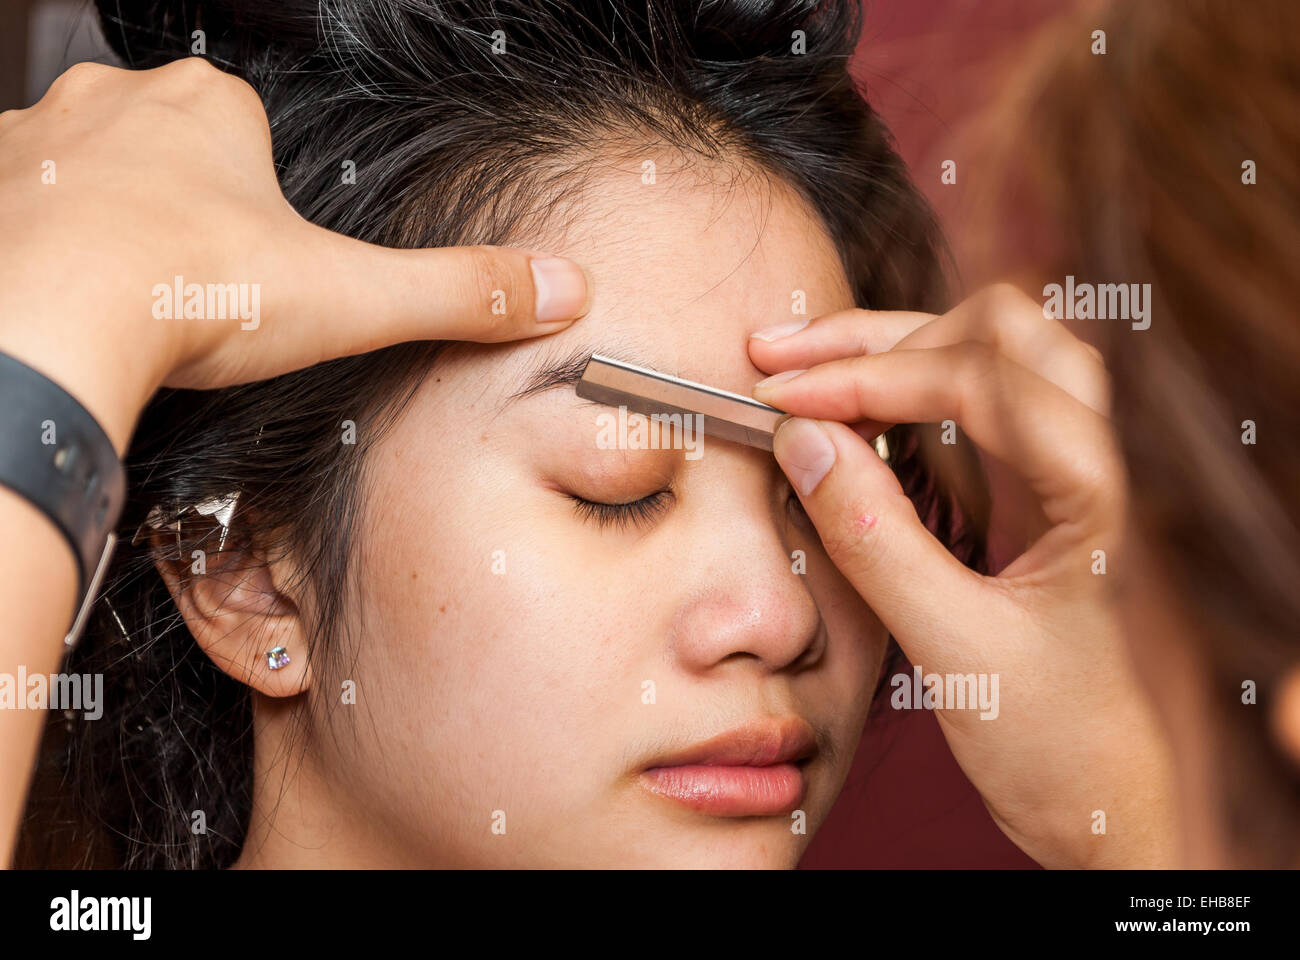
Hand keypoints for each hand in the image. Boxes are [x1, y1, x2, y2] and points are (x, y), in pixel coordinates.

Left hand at [0, 58, 589, 450]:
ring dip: (111, 218)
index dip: (263, 194)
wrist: (46, 328)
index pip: (248, 128)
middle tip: (204, 279)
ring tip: (136, 295)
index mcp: (211, 110)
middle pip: (166, 141)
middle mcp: (116, 104)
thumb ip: (457, 292)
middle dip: (186, 202)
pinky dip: (43, 243)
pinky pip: (21, 202)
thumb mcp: (353, 298)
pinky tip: (72, 299)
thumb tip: (554, 288)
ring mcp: (41, 141)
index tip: (264, 250)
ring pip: (86, 167)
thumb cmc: (184, 294)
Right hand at [749, 284, 1176, 867]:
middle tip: (781, 360)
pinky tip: (826, 402)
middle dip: (879, 334)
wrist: (1089, 787)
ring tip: (786, 358)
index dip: (878, 377)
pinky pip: (949, 400)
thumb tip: (802, 440)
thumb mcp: (953, 649)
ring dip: (880, 343)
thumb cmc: (1048, 733)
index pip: (984, 380)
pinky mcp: (1007, 484)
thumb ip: (877, 543)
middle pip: (990, 329)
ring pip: (972, 348)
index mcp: (1088, 492)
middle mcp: (1074, 458)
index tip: (790, 403)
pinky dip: (883, 385)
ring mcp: (1042, 466)